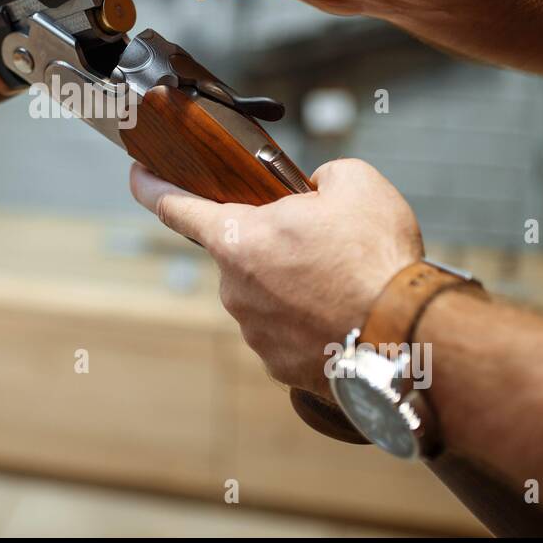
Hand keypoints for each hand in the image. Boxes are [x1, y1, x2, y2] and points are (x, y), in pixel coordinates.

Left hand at [130, 158, 422, 396]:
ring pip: (268, 293)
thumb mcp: (354, 182)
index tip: (137, 176)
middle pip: (243, 252)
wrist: (406, 338)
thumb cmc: (375, 257)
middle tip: (325, 243)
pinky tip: (345, 316)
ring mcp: (254, 331)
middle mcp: (235, 289)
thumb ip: (320, 177)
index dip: (152, 186)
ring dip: (296, 285)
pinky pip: (287, 330)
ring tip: (346, 284)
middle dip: (275, 244)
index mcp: (238, 239)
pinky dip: (310, 321)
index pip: (177, 207)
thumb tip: (317, 193)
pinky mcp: (278, 365)